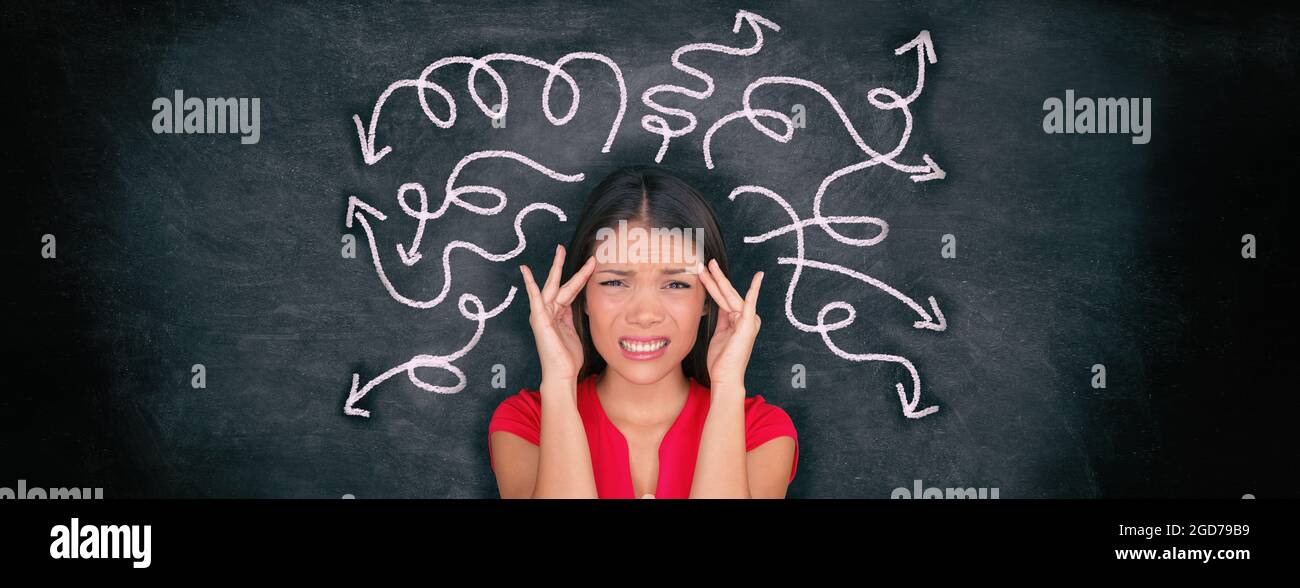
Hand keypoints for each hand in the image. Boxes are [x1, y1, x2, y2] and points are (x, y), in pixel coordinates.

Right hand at [519, 244, 596, 384]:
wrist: (562, 374)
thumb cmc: (568, 357)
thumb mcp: (574, 331)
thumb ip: (572, 316)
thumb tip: (577, 303)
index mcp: (558, 314)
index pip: (569, 290)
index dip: (578, 277)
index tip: (587, 265)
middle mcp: (548, 312)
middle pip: (558, 283)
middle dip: (561, 265)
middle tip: (562, 247)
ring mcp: (543, 315)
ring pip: (552, 286)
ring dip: (556, 268)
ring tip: (559, 250)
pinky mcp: (539, 320)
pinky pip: (535, 298)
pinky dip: (530, 284)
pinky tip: (525, 271)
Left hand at [696, 258, 763, 391]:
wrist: (725, 377)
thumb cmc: (721, 360)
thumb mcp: (719, 334)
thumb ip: (721, 318)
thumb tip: (719, 305)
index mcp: (736, 320)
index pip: (722, 298)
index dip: (712, 284)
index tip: (704, 272)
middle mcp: (744, 318)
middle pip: (726, 293)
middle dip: (715, 277)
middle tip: (705, 262)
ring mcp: (747, 321)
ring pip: (730, 295)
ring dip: (719, 280)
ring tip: (709, 266)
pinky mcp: (748, 325)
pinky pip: (750, 304)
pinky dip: (754, 291)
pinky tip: (758, 278)